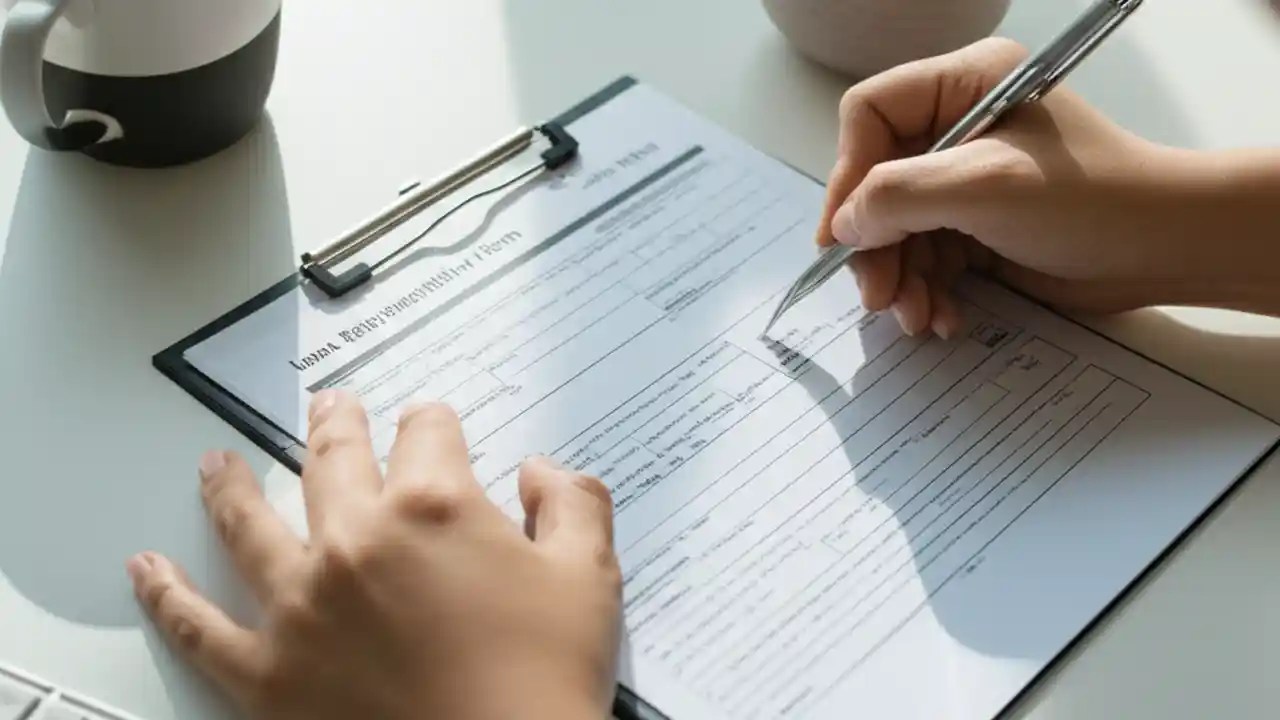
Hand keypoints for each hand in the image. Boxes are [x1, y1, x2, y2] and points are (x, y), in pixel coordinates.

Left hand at [127, 391, 621, 719]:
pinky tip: (145, 571)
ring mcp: (302, 606)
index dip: (435, 424)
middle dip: (336, 426)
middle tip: (330, 409)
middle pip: (334, 459)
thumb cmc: (544, 682)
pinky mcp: (267, 674)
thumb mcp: (588, 577)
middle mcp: (356, 542)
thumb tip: (543, 473)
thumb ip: (571, 504)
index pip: (428, 433)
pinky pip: (199, 627)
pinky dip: (166, 595)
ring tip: (216, 463)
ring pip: (251, 524)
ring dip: (231, 486)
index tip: (433, 427)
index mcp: (433, 508)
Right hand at [817, 37, 1279, 334]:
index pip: (871, 116)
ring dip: (901, 280)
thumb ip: (900, 196)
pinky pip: (928, 259)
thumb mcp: (985, 187)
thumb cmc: (1090, 201)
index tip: (843, 238)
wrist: (1169, 250)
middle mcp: (959, 127)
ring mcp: (969, 180)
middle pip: (878, 183)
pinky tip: (945, 319)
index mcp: (963, 85)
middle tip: (878, 298)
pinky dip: (929, 292)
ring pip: (898, 230)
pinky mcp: (980, 228)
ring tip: (918, 319)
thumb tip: (844, 226)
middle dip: (876, 247)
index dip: (847, 175)